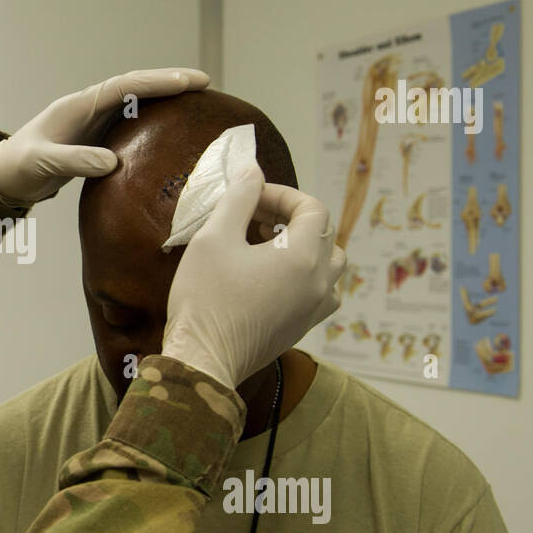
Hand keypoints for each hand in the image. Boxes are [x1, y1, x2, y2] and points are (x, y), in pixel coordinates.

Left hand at [0, 68, 210, 206]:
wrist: (5, 176)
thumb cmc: (19, 167)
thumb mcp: (43, 164)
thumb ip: (74, 162)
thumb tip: (113, 163)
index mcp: (79, 105)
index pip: (126, 86)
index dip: (158, 81)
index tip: (190, 81)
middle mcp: (89, 107)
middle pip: (137, 87)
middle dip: (170, 82)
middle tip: (207, 83)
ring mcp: (94, 122)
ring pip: (136, 103)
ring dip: (165, 99)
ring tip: (199, 101)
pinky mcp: (96, 138)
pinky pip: (131, 123)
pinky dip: (153, 121)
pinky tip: (173, 130)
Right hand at [161, 163, 345, 389]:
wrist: (203, 361)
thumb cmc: (205, 299)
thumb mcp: (214, 238)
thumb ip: (239, 198)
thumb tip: (252, 171)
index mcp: (301, 257)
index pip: (312, 208)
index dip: (282, 195)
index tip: (250, 198)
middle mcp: (318, 283)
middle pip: (325, 234)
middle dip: (292, 218)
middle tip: (254, 220)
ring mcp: (314, 309)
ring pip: (329, 265)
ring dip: (303, 247)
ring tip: (266, 247)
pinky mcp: (302, 328)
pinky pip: (320, 292)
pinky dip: (304, 275)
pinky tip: (270, 277)